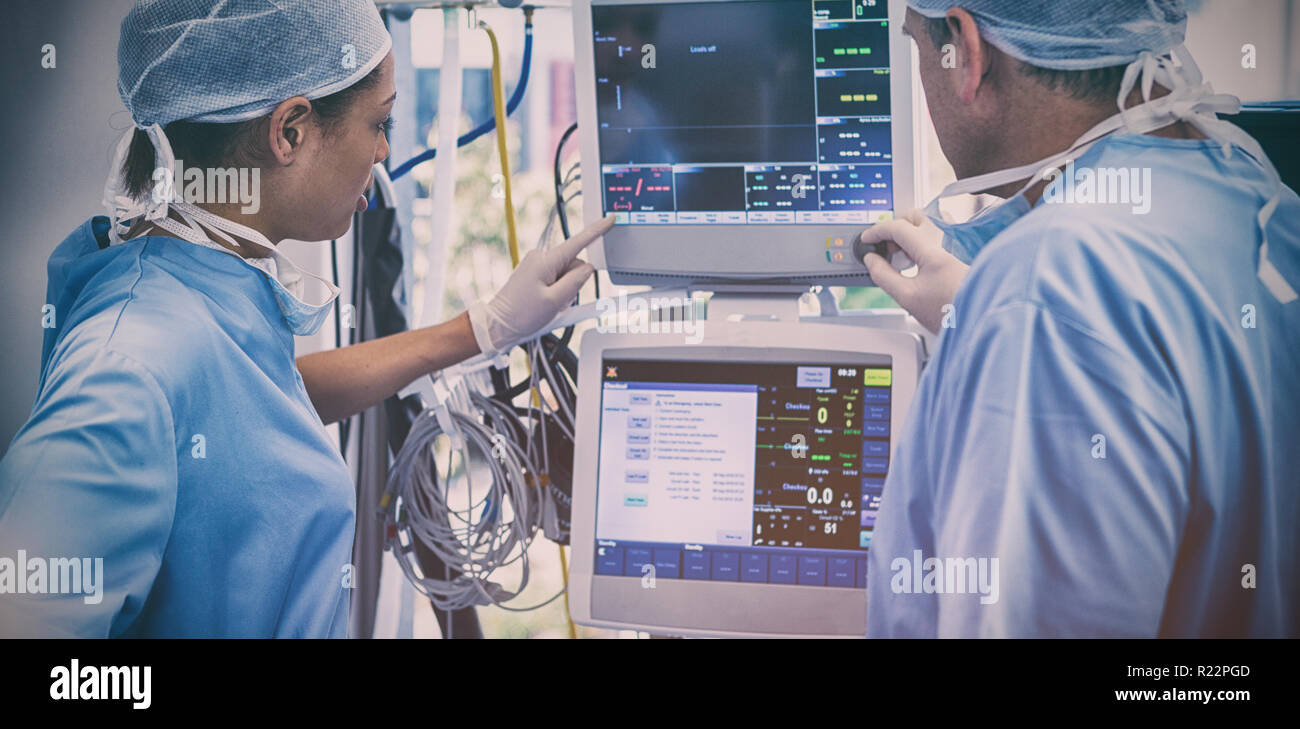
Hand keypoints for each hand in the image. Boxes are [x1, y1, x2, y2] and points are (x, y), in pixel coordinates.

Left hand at [468, 213, 614, 355]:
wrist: (498, 325)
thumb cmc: (521, 315)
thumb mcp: (555, 301)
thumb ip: (576, 282)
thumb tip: (588, 268)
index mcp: (546, 261)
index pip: (578, 242)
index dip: (597, 231)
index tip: (610, 219)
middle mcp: (541, 258)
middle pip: (574, 266)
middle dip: (574, 285)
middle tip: (557, 303)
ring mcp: (537, 266)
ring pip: (566, 276)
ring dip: (564, 292)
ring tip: (548, 307)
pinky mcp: (535, 275)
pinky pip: (556, 281)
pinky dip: (557, 294)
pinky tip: (545, 305)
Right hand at [860, 209, 969, 333]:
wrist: (982, 320)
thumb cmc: (952, 313)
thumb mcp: (907, 298)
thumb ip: (883, 276)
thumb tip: (871, 260)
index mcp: (934, 249)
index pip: (897, 227)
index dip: (877, 231)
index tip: (868, 238)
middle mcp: (949, 237)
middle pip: (914, 216)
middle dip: (895, 228)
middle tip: (887, 248)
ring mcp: (961, 240)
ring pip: (929, 220)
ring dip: (912, 231)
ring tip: (906, 255)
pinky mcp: (967, 245)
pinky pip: (943, 229)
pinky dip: (927, 236)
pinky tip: (924, 258)